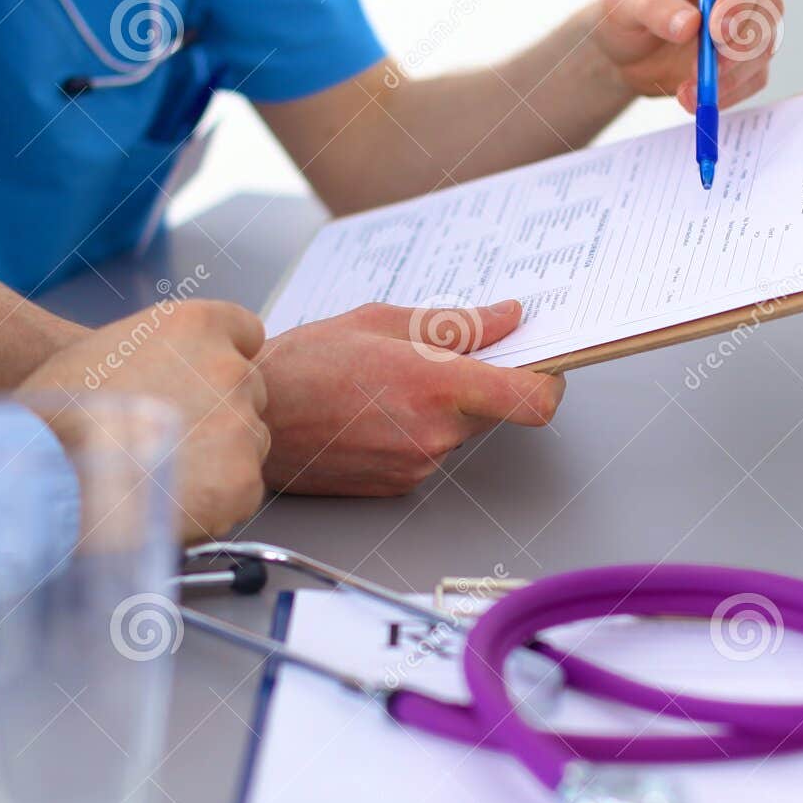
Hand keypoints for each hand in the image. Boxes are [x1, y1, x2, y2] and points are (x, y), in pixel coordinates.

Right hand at [19, 300, 269, 539]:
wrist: (51, 473)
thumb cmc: (58, 413)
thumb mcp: (105, 350)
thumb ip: (153, 355)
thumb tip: (162, 378)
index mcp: (195, 325)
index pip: (245, 333)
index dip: (221, 363)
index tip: (203, 387)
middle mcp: (228, 368)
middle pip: (249, 391)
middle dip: (221, 414)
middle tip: (174, 441)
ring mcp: (241, 424)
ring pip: (250, 442)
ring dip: (221, 459)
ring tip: (164, 475)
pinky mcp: (243, 479)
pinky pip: (243, 490)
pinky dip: (217, 502)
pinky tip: (172, 502)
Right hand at [257, 301, 563, 495]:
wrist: (251, 419)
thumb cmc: (301, 365)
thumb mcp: (380, 321)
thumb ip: (455, 324)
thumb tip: (507, 317)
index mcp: (436, 387)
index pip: (533, 400)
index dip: (551, 381)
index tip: (543, 362)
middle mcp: (434, 434)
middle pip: (496, 410)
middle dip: (481, 383)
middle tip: (441, 356)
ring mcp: (417, 465)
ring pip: (460, 430)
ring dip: (441, 407)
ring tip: (387, 384)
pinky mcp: (399, 485)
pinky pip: (429, 451)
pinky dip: (413, 429)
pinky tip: (373, 411)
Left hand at [590, 0, 782, 113]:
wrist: (624, 52)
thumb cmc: (624, 14)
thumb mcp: (623, 5)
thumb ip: (654, 8)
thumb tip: (691, 24)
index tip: (716, 33)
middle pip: (767, 8)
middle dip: (739, 46)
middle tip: (704, 71)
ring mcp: (749, 20)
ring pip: (765, 47)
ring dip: (730, 76)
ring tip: (687, 92)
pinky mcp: (746, 57)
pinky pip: (755, 77)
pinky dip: (729, 94)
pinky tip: (695, 99)